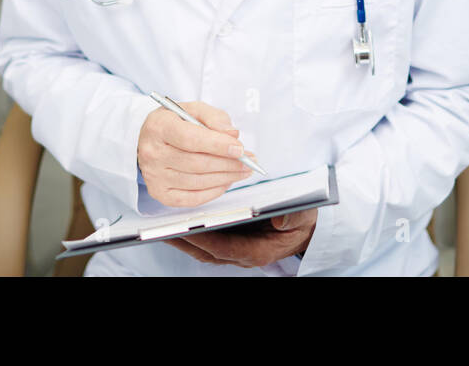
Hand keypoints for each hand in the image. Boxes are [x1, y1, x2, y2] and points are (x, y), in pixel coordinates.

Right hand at [136, 101, 253, 207]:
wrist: (149, 139)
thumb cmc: (174, 123)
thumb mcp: (192, 109)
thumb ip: (214, 117)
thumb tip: (232, 134)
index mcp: (159, 127)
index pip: (191, 139)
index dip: (218, 145)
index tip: (239, 148)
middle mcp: (153, 153)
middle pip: (197, 163)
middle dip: (228, 164)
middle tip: (248, 161)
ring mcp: (154, 176)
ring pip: (198, 181)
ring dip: (226, 177)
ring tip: (242, 171)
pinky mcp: (160, 193)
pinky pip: (192, 198)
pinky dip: (213, 192)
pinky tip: (226, 182)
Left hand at [168, 209, 316, 267]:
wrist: (306, 229)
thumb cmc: (302, 220)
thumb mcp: (302, 213)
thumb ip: (292, 214)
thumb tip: (279, 218)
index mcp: (259, 251)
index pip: (224, 248)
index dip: (203, 239)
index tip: (185, 229)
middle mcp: (244, 255)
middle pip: (207, 251)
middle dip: (184, 241)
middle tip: (161, 229)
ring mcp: (236, 251)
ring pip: (204, 249)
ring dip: (183, 239)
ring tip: (161, 226)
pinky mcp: (232, 244)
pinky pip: (207, 242)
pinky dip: (192, 235)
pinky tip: (178, 222)